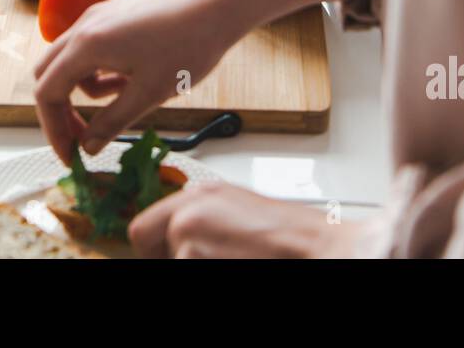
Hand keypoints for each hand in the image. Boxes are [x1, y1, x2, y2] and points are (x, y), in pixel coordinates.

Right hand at [32, 0, 246, 163]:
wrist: (221, 3)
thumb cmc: (188, 45)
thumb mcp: (149, 93)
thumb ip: (112, 122)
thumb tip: (88, 146)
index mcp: (87, 45)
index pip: (47, 93)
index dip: (54, 129)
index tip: (72, 155)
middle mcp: (86, 24)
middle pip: (49, 73)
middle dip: (61, 110)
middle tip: (83, 137)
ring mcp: (102, 15)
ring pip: (73, 60)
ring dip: (86, 90)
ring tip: (123, 104)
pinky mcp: (118, 13)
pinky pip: (94, 47)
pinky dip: (102, 70)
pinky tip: (133, 79)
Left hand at [129, 182, 367, 257]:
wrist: (319, 250)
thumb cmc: (292, 240)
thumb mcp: (240, 215)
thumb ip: (205, 222)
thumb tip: (183, 241)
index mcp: (201, 193)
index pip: (145, 225)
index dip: (153, 248)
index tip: (163, 256)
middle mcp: (189, 208)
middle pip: (144, 242)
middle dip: (164, 257)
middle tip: (193, 261)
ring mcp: (188, 234)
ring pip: (173, 261)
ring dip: (195, 266)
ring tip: (235, 261)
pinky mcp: (191, 258)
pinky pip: (183, 271)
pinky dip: (208, 270)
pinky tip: (236, 264)